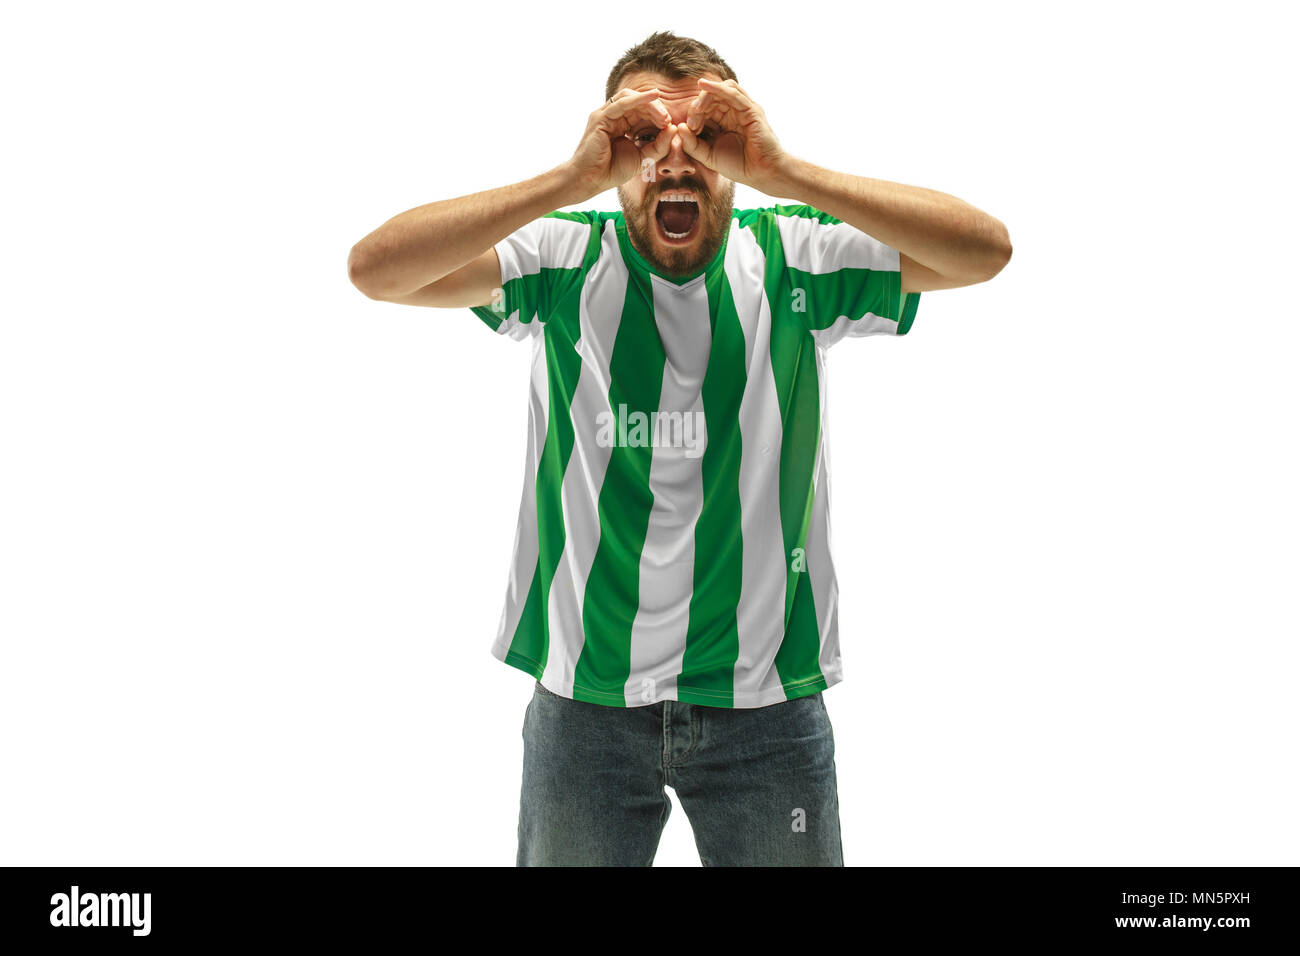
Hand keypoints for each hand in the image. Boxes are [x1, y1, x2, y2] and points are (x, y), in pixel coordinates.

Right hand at [564, 87, 675, 202]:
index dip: (658, 115)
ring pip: (630, 98)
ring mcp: (605, 115)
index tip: (670, 125)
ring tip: (663, 114)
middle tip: (668, 119)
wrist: (590, 181)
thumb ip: (659, 145)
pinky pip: (621, 103)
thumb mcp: (643, 158)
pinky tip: (653, 96)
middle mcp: (613, 117)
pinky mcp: (600, 118)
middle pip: (638, 102)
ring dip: (649, 103)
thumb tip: (674, 129)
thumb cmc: (612, 171)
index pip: (642, 111)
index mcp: (622, 124)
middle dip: (656, 109)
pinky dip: (638, 99)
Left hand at [674, 77, 788, 193]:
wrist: (762, 174)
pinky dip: (718, 87)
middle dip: (698, 106)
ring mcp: (743, 109)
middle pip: (712, 96)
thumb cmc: (739, 166)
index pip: (705, 108)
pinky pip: (733, 92)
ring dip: (706, 95)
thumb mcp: (708, 156)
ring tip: (697, 108)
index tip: (690, 130)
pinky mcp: (751, 109)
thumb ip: (692, 144)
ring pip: (722, 90)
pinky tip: (704, 84)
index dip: (694, 114)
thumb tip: (678, 127)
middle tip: (693, 122)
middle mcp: (733, 112)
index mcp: (723, 122)